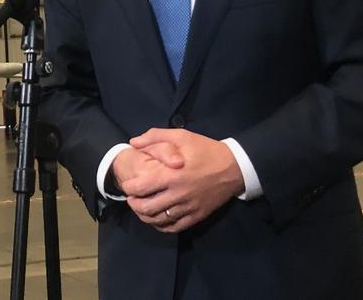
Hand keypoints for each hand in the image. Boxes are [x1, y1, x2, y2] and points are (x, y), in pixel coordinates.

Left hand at [121, 129, 243, 233]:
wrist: (234, 167)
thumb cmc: (206, 150)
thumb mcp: (182, 136)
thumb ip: (155, 137)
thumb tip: (133, 142)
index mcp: (171, 175)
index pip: (140, 188)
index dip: (128, 187)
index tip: (128, 184)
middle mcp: (178, 195)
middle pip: (146, 208)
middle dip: (133, 204)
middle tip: (132, 197)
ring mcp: (187, 208)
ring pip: (158, 220)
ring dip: (144, 216)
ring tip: (141, 208)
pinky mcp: (196, 216)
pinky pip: (174, 227)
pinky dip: (161, 225)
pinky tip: (157, 218)